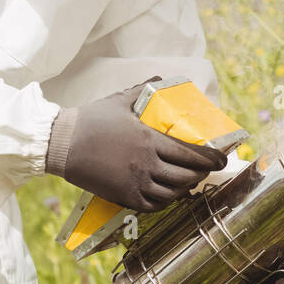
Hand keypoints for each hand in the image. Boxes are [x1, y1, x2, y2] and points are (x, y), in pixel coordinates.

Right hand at [51, 76, 226, 211]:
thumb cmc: (91, 119)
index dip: (210, 160)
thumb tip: (159, 78)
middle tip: (205, 170)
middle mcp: (146, 164)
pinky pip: (153, 205)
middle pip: (186, 176)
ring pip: (172, 194)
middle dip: (201, 174)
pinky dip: (165, 202)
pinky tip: (167, 195)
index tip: (222, 160)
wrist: (62, 143)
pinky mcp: (123, 196)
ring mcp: (135, 182)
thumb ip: (142, 90)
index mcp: (149, 140)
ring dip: (185, 189)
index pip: (190, 154)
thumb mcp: (119, 101)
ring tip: (188, 182)